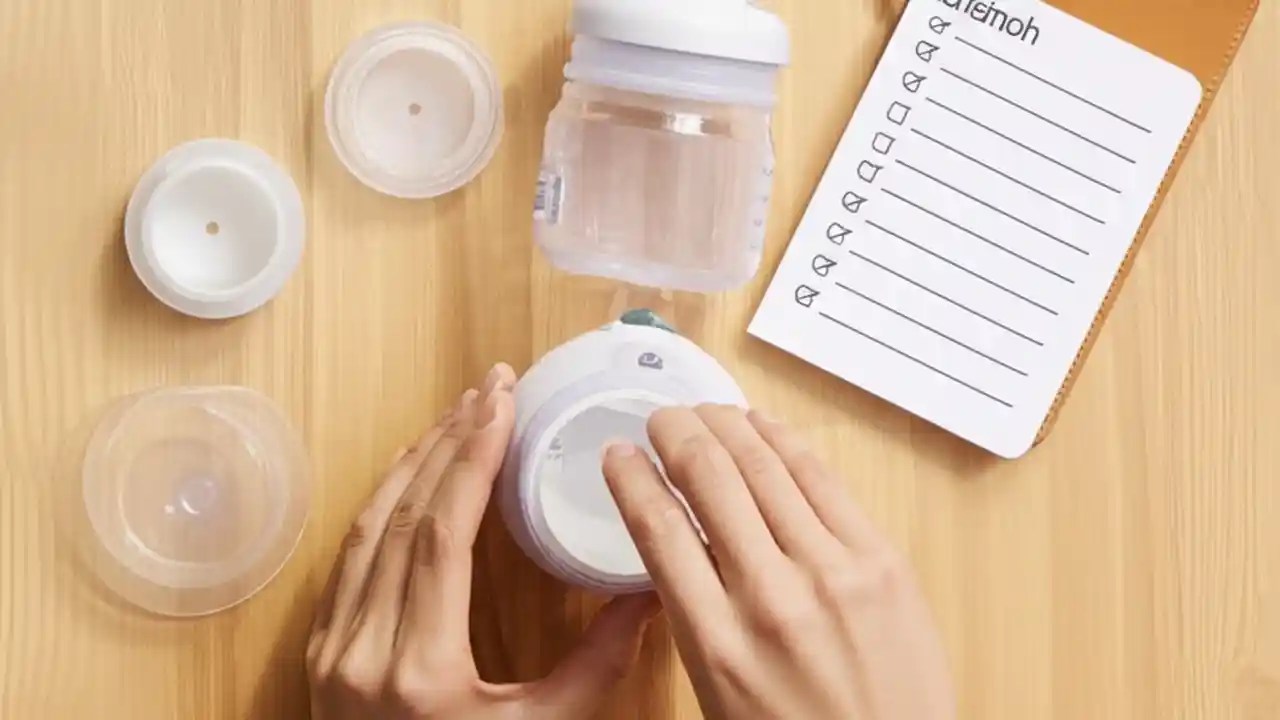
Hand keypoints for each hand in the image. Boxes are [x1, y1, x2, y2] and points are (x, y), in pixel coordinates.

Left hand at [308, 364, 660, 719]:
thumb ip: (596, 669)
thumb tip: (648, 594)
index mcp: (421, 673)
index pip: (442, 537)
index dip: (472, 459)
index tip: (500, 402)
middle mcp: (363, 652)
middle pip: (403, 519)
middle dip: (449, 442)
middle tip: (490, 387)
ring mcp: (333, 649)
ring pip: (368, 530)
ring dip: (414, 463)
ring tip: (458, 413)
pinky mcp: (323, 650)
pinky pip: (350, 557)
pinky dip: (383, 503)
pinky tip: (411, 473)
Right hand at [603, 406, 954, 719]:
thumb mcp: (718, 693)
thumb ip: (695, 615)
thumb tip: (679, 539)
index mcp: (717, 643)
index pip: (658, 529)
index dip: (630, 478)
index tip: (617, 454)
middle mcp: (771, 599)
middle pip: (708, 479)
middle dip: (675, 433)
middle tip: (661, 419)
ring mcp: (833, 573)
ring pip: (765, 466)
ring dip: (726, 425)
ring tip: (704, 412)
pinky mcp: (882, 561)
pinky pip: (823, 480)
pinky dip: (785, 442)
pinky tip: (762, 427)